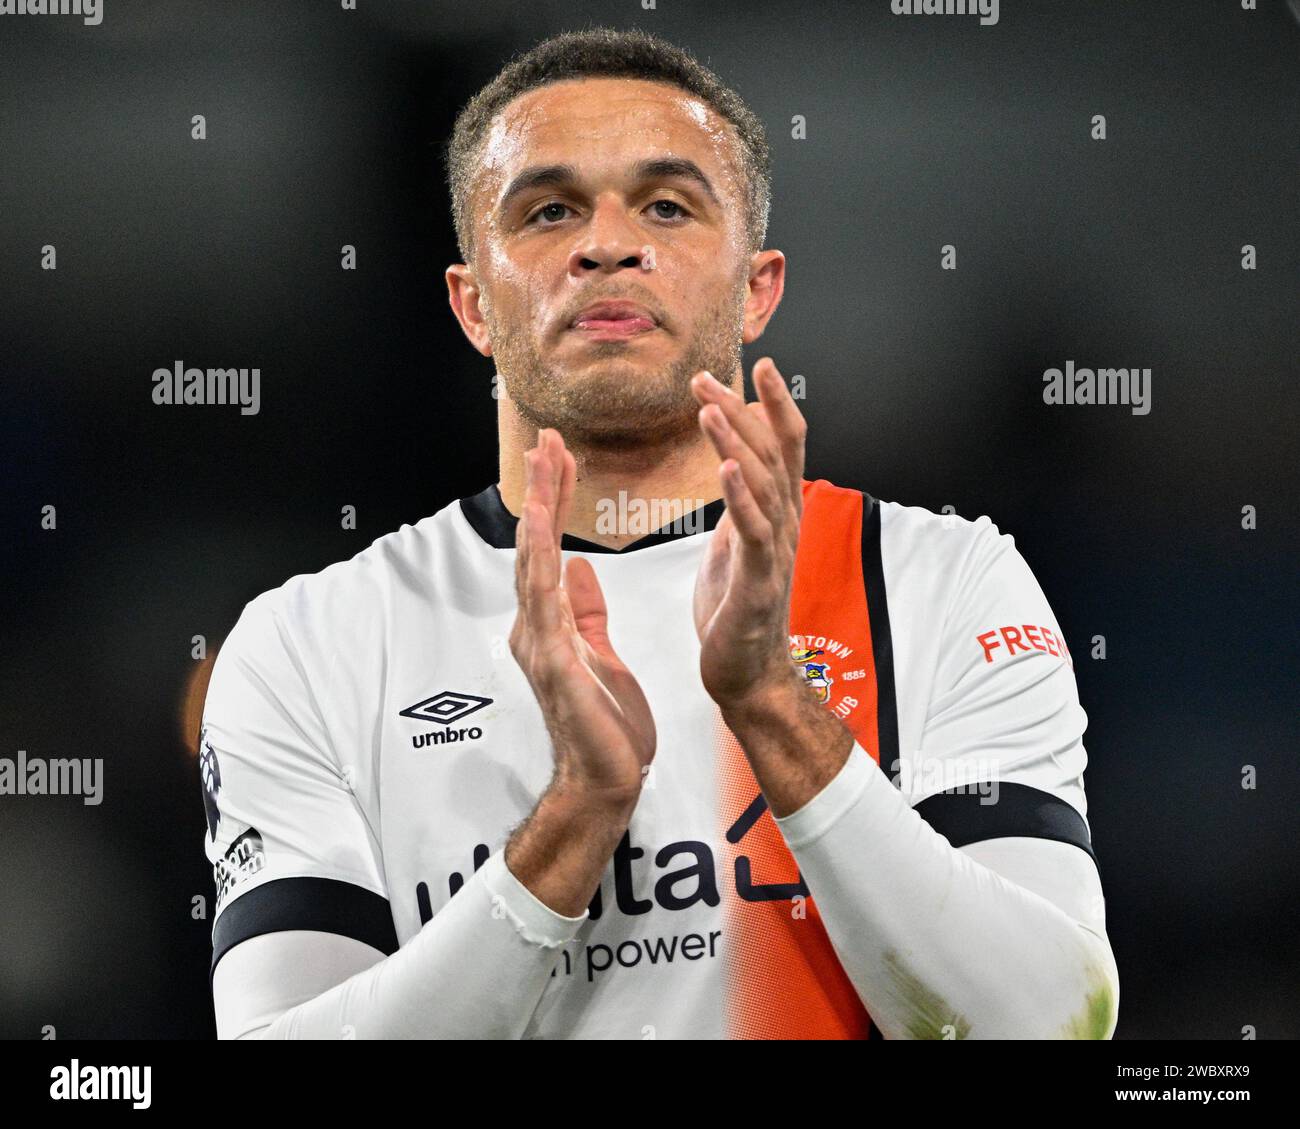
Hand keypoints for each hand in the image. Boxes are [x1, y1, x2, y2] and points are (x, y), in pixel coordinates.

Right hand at [509, 428, 655, 810]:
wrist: (605, 781)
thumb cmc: (605, 726)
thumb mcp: (600, 654)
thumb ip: (585, 612)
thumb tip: (579, 568)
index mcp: (550, 624)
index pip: (550, 549)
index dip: (555, 502)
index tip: (561, 456)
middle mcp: (536, 627)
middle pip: (536, 546)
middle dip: (543, 492)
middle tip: (546, 440)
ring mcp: (540, 645)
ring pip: (534, 566)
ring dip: (539, 514)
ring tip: (543, 468)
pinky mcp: (554, 665)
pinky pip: (546, 606)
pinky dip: (543, 567)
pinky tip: (542, 536)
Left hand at [690, 358, 807, 711]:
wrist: (748, 675)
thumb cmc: (738, 612)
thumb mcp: (734, 545)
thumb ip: (740, 505)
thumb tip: (734, 466)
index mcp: (776, 513)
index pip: (781, 446)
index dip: (770, 404)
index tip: (753, 364)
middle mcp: (784, 524)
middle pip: (769, 453)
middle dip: (740, 411)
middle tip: (706, 378)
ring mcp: (775, 552)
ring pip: (762, 484)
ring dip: (736, 442)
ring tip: (709, 407)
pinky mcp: (758, 582)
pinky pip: (752, 532)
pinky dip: (740, 496)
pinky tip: (726, 466)